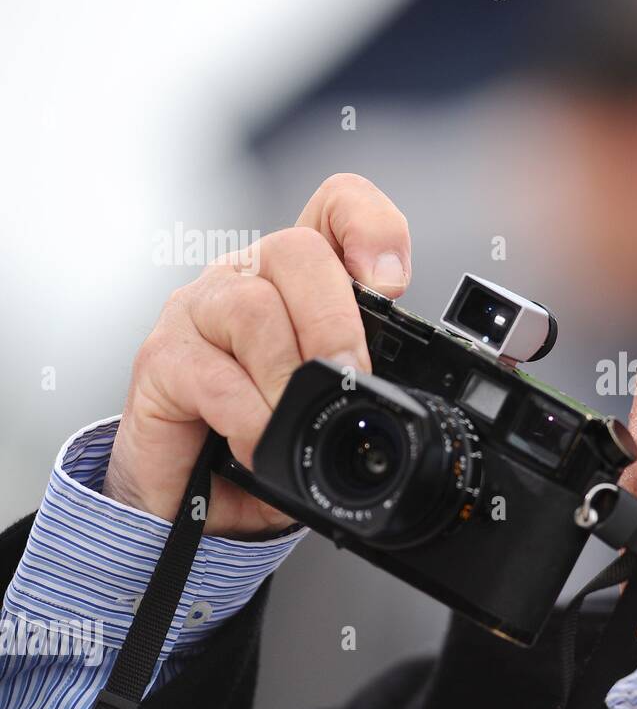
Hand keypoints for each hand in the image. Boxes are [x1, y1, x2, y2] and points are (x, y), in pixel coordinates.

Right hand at [102, 173, 411, 537]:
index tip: (391, 284)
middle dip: (334, 321)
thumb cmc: (265, 439)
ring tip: (293, 421)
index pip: (336, 206)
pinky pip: (214, 373)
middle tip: (349, 377)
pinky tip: (257, 442)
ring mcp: (198, 311)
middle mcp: (246, 278)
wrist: (193, 502)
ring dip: (287, 375)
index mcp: (300, 279)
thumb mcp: (332, 408)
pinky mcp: (162, 358)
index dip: (370, 226)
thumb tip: (403, 395)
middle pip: (296, 250)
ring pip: (253, 306)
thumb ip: (365, 383)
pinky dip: (249, 416)